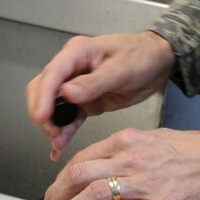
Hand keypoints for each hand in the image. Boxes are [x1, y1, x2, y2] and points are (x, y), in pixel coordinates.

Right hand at [26, 31, 175, 159]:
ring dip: (51, 125)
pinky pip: (67, 117)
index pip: (52, 74)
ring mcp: (76, 85)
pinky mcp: (84, 100)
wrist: (158, 62)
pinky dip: (62, 131)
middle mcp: (72, 67)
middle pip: (43, 90)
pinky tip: (59, 146)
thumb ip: (93, 83)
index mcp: (78, 52)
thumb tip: (66, 93)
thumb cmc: (142, 56)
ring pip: (52, 106)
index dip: (43, 97)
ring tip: (58, 144)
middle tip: (53, 133)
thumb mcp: (121, 69)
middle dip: (43, 113)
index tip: (42, 117)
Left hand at [36, 127, 199, 199]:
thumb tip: (102, 167)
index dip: (61, 179)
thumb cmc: (192, 153)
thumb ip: (125, 152)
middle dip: (55, 197)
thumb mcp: (152, 139)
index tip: (54, 193)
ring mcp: (142, 182)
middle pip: (79, 175)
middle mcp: (130, 159)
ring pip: (92, 196)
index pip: (82, 158)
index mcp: (126, 141)